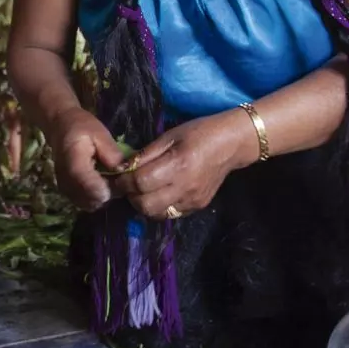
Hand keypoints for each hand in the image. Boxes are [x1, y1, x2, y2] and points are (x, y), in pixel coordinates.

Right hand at [46, 108, 124, 212]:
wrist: (59, 125)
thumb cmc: (80, 126)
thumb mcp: (99, 133)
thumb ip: (112, 153)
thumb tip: (125, 171)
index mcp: (75, 167)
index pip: (96, 191)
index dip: (113, 188)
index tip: (120, 176)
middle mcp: (67, 183)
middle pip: (95, 201)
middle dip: (110, 192)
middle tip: (116, 175)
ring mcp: (65, 190)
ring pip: (90, 204)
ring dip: (102, 195)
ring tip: (107, 177)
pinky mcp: (67, 192)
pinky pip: (85, 202)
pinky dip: (94, 196)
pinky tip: (99, 180)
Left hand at [111, 110, 250, 218]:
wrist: (231, 145)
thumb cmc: (199, 133)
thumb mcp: (170, 136)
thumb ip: (146, 154)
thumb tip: (122, 167)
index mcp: (178, 165)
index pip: (141, 182)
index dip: (123, 181)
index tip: (117, 176)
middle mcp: (185, 188)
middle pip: (146, 205)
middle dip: (131, 196)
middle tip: (128, 185)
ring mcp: (192, 201)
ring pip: (156, 214)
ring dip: (143, 204)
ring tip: (142, 190)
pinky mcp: (197, 207)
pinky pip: (170, 214)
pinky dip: (158, 207)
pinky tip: (159, 194)